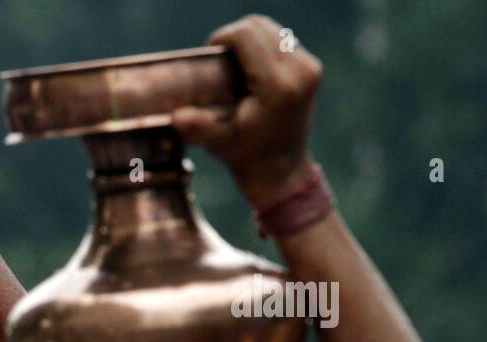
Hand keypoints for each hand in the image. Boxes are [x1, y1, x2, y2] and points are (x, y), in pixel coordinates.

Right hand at [172, 14, 322, 207]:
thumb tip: (175, 117)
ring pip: (270, 29)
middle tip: (218, 63)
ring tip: (232, 66)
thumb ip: (198, 128)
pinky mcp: (311, 67)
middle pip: (259, 25)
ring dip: (247, 41)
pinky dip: (260, 47)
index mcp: (278, 86)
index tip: (209, 59)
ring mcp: (309, 66)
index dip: (221, 39)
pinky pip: (280, 40)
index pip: (247, 35)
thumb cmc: (246, 157)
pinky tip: (249, 70)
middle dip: (233, 38)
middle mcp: (300, 70)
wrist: (281, 171)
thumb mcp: (219, 143)